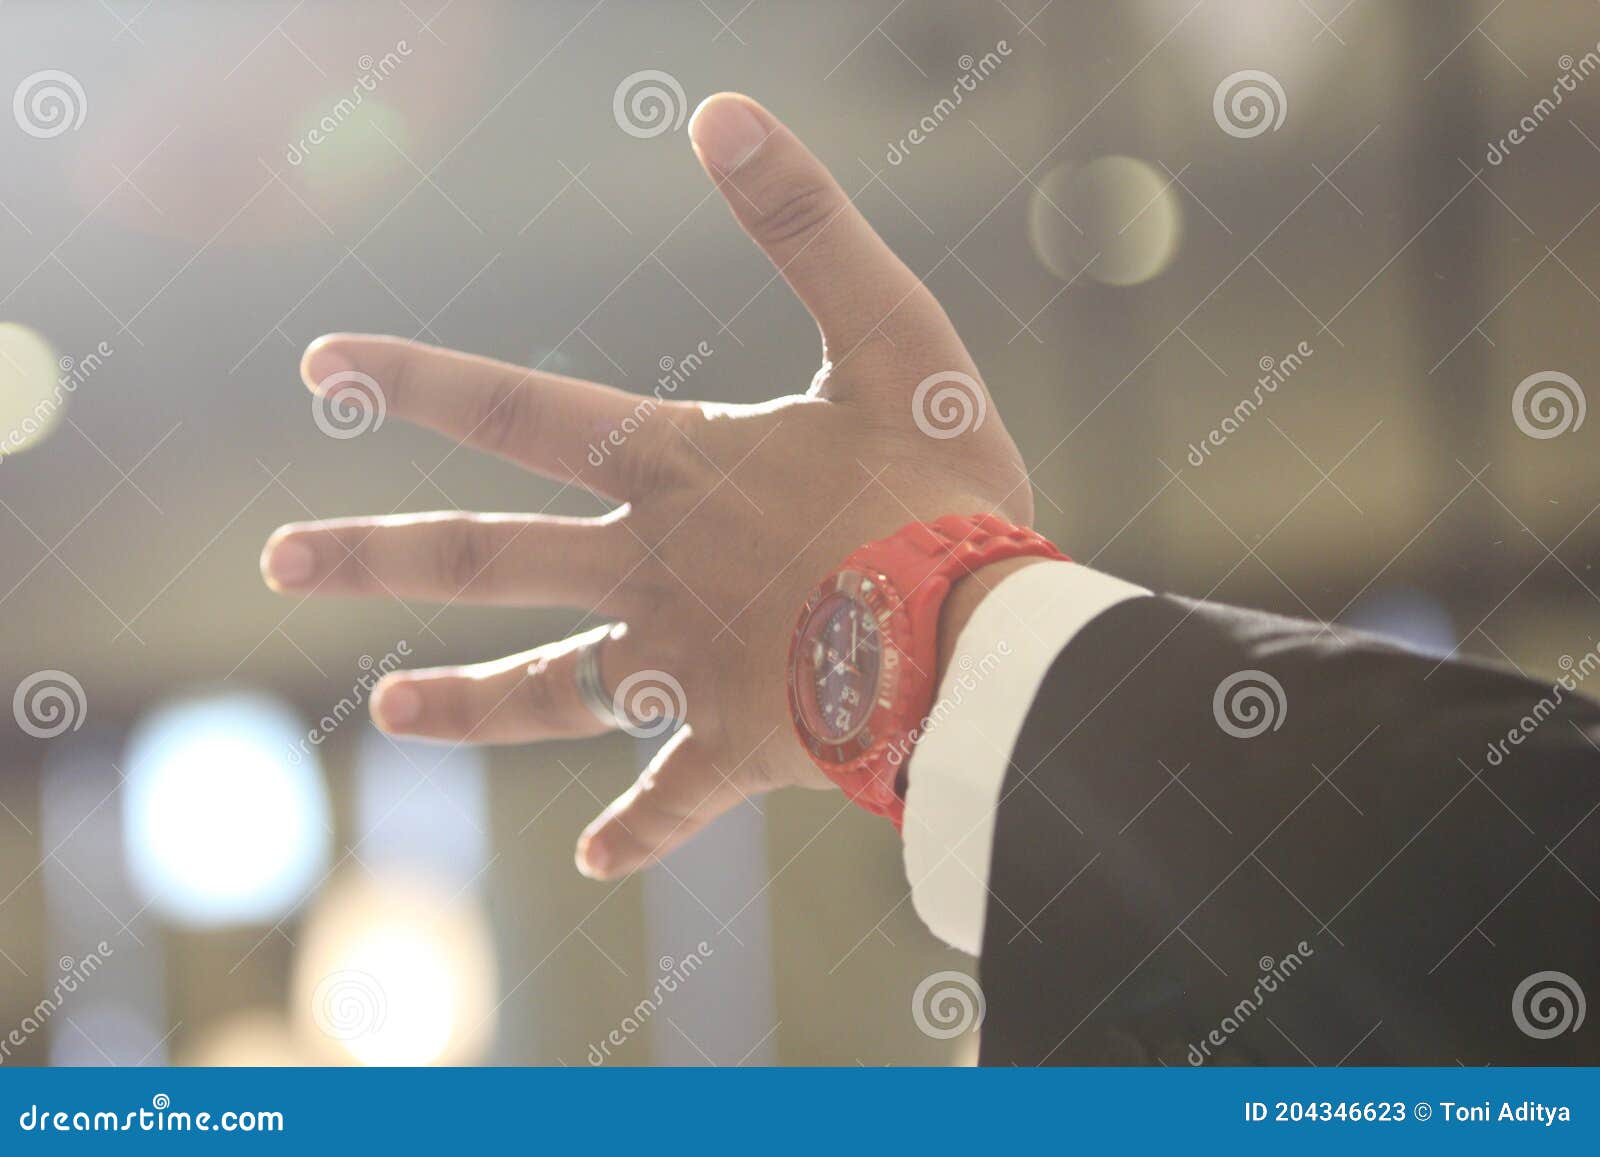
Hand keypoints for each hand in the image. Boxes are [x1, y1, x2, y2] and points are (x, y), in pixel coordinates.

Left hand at [260, 93, 1033, 878]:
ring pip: (549, 689)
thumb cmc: (944, 489)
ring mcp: (683, 671)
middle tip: (280, 561)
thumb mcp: (893, 335)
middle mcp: (651, 572)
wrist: (977, 645)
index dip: (415, 380)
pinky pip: (671, 798)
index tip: (321, 364)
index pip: (517, 413)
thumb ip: (806, 225)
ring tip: (390, 708)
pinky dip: (635, 828)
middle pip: (486, 560)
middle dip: (376, 557)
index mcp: (679, 472)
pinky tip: (593, 857)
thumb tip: (724, 113)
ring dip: (466, 702)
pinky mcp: (735, 750)